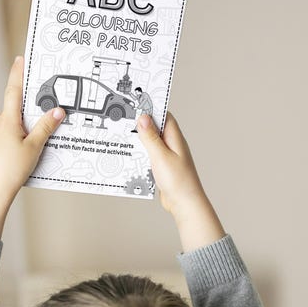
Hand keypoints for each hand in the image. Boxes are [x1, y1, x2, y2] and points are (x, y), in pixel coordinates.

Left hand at [0, 56, 64, 237]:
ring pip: (13, 125)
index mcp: (7, 120)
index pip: (13, 90)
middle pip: (17, 110)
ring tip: (40, 141)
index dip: (18, 74)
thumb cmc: (11, 170)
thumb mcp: (34, 147)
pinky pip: (8, 137)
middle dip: (31, 110)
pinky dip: (19, 139)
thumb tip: (56, 111)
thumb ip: (45, 127)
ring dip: (26, 128)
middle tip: (46, 109)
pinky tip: (28, 153)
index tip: (20, 59)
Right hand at [137, 112, 224, 250]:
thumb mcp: (161, 156)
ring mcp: (167, 157)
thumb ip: (151, 138)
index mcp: (175, 138)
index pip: (163, 116)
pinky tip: (130, 156)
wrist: (184, 204)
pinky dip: (140, 154)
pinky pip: (149, 156)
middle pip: (155, 128)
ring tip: (123, 136)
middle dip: (141, 124)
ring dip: (139, 141)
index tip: (136, 102)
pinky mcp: (162, 168)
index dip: (151, 108)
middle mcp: (172, 145)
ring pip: (150, 143)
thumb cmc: (178, 181)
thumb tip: (143, 118)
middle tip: (124, 119)